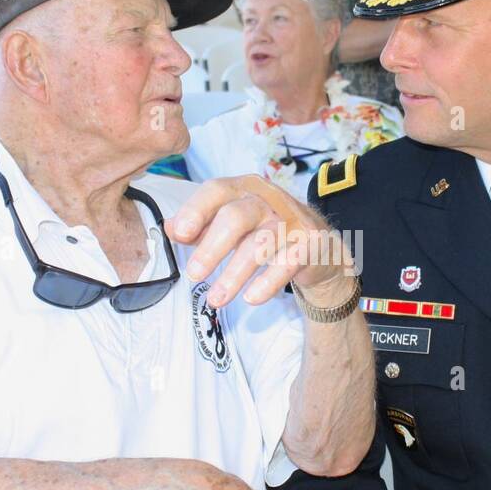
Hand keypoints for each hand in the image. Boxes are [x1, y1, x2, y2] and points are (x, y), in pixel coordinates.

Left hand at [167, 176, 352, 308]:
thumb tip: (170, 228)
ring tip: (216, 300)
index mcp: (245, 189)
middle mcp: (269, 199)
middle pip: (236, 217)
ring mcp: (292, 220)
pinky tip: (251, 298)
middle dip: (212, 248)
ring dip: (234, 274)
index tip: (179, 235)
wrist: (320, 247)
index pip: (216, 190)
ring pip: (260, 244)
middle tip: (193, 276)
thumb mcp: (233, 223)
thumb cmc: (266, 231)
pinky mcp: (310, 243)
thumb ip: (201, 224)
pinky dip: (267, 283)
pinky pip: (287, 264)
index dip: (195, 210)